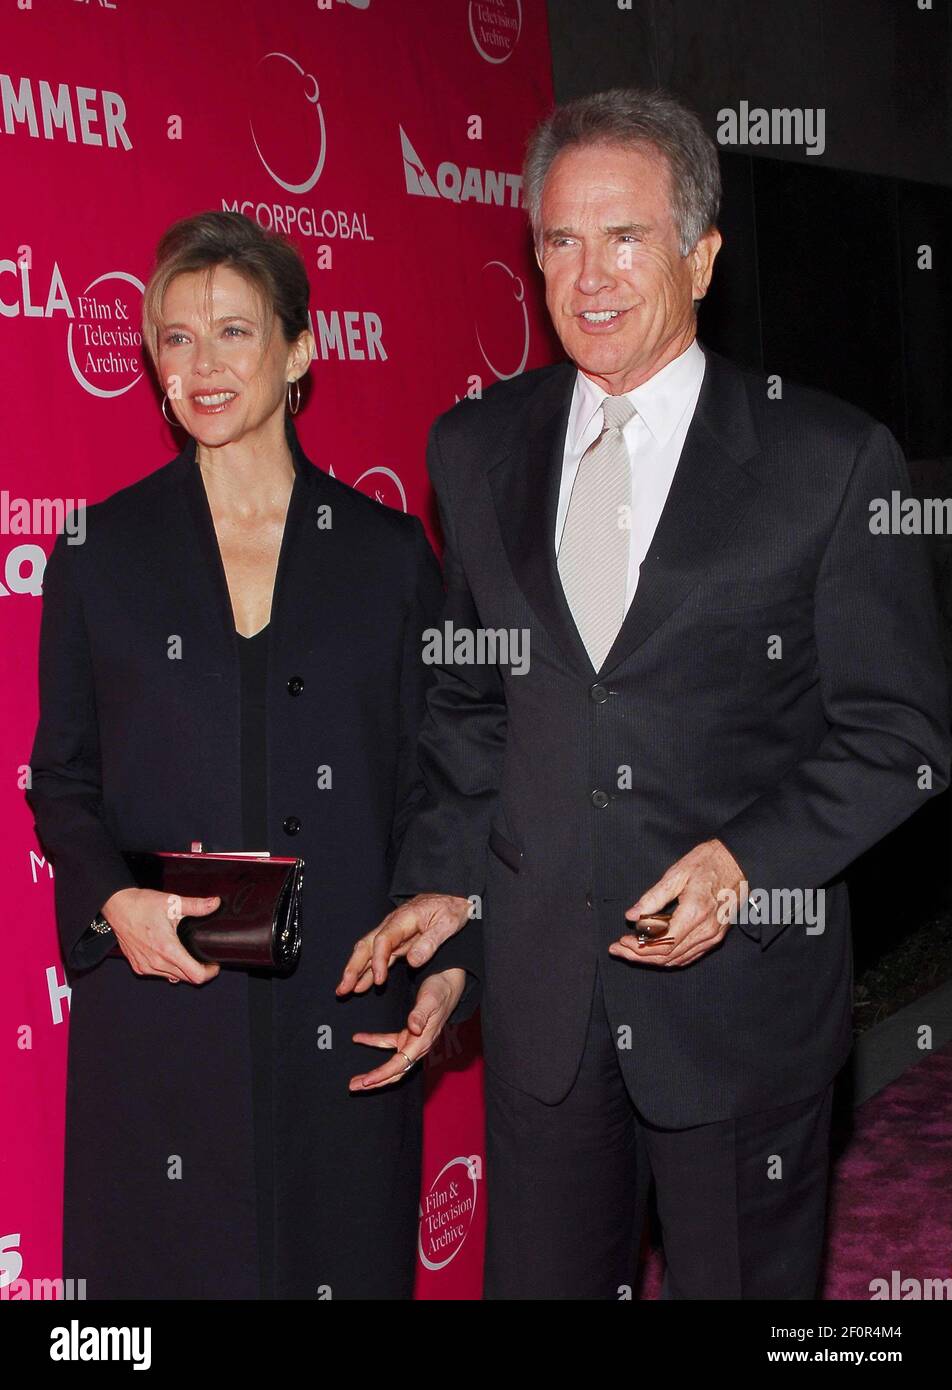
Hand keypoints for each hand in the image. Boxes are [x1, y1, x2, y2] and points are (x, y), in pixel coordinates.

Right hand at [102, 887, 221, 984]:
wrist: (118, 906)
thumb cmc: (143, 904)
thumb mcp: (173, 902)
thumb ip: (197, 905)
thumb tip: (216, 903)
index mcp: (168, 949)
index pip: (195, 975)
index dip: (209, 972)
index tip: (214, 965)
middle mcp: (156, 962)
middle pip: (186, 978)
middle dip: (199, 971)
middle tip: (205, 960)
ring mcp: (146, 967)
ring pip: (172, 977)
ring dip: (183, 971)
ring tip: (189, 957)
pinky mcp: (138, 966)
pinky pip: (159, 974)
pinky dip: (168, 970)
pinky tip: (171, 957)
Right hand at [336, 893, 471, 995]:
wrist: (453, 895)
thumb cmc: (450, 907)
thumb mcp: (447, 924)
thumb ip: (431, 942)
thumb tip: (413, 961)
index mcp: (404, 918)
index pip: (384, 940)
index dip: (378, 961)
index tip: (379, 980)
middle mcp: (393, 924)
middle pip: (367, 945)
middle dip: (353, 967)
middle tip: (344, 987)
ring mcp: (393, 933)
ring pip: (368, 951)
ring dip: (355, 970)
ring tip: (344, 990)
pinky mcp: (397, 941)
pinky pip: (378, 956)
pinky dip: (368, 969)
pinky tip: (361, 984)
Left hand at [348, 968, 465, 1090]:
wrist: (448, 985)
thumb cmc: (439, 991)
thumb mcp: (430, 1000)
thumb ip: (420, 1014)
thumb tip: (414, 1028)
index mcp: (422, 1042)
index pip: (399, 1065)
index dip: (382, 1074)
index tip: (366, 1081)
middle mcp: (417, 1047)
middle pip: (395, 1072)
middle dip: (375, 1082)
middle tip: (354, 1086)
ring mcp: (412, 1042)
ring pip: (392, 1064)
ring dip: (374, 1073)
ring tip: (356, 1080)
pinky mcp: (408, 1034)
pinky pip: (388, 1043)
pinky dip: (373, 1042)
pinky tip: (358, 1038)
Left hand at [609, 839, 746, 968]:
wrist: (738, 861)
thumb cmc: (707, 863)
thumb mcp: (676, 874)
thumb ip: (652, 898)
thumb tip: (631, 916)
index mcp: (694, 913)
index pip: (661, 944)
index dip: (638, 948)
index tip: (620, 942)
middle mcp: (705, 930)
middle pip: (667, 956)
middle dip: (639, 956)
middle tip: (618, 949)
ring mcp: (713, 936)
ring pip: (677, 959)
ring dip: (652, 959)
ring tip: (631, 951)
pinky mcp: (716, 936)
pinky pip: (689, 955)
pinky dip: (669, 957)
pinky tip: (654, 952)